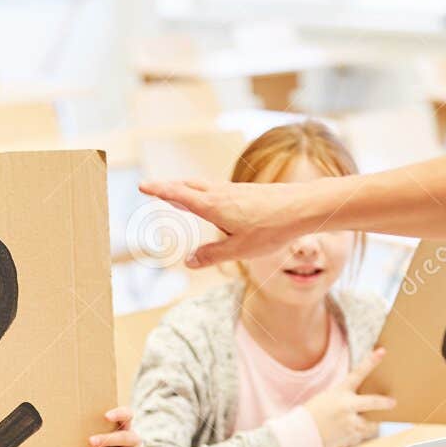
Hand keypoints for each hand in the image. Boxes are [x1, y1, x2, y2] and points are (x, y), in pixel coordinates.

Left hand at [83, 407, 141, 446]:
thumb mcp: (97, 441)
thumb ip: (92, 435)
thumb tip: (69, 430)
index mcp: (125, 428)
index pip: (127, 415)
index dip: (119, 414)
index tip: (105, 416)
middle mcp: (134, 440)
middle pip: (124, 437)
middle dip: (106, 439)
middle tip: (90, 441)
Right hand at [137, 176, 333, 268]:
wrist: (302, 207)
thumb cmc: (272, 229)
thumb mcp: (238, 250)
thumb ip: (211, 255)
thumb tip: (188, 261)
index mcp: (213, 205)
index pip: (179, 195)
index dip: (160, 191)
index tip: (142, 186)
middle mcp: (221, 193)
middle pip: (188, 186)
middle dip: (169, 187)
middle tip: (152, 188)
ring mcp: (234, 190)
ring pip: (203, 185)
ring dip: (185, 187)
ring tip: (176, 192)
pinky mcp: (246, 192)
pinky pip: (216, 188)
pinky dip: (203, 191)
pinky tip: (211, 199)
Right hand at [303, 348, 395, 446]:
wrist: (301, 434)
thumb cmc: (314, 413)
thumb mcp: (327, 398)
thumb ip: (346, 397)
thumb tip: (365, 404)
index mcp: (339, 392)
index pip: (358, 373)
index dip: (371, 361)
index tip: (382, 351)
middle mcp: (346, 406)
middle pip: (372, 402)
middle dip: (384, 403)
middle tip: (393, 403)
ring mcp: (349, 422)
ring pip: (370, 422)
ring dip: (370, 422)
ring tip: (365, 421)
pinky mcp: (350, 436)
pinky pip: (362, 433)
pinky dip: (360, 431)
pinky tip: (351, 430)